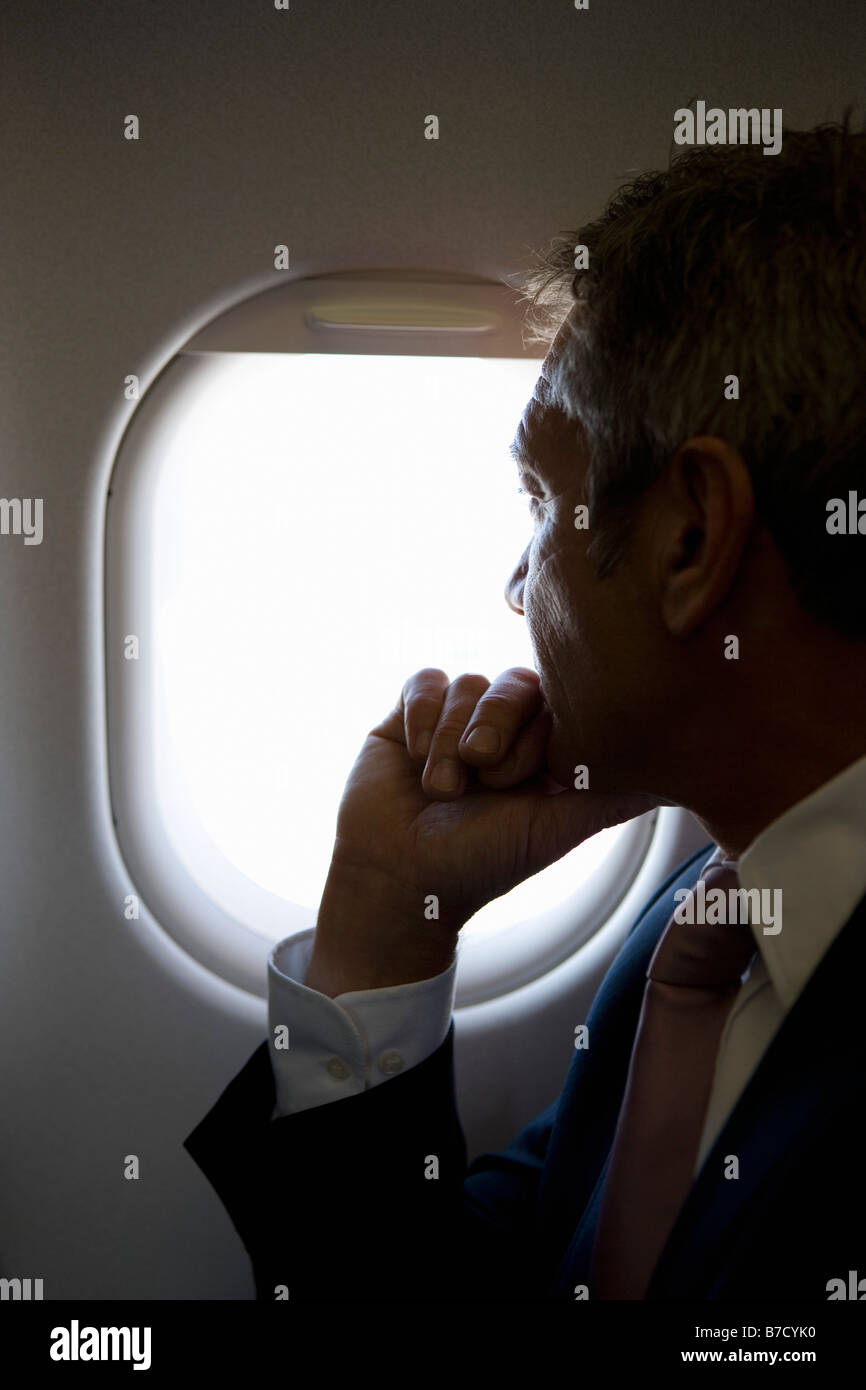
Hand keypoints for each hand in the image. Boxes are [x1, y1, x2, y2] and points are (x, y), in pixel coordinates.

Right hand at [305, 667, 657, 994]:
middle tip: (481, 778)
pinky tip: (416, 760)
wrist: (401, 879)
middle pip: (513, 681)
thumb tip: (677, 778)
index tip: (518, 782)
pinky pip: (425, 680)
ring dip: (450, 740)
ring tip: (442, 790)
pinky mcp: (411, 712)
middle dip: (493, 730)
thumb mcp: (555, 830)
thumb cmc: (482, 863)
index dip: (536, 732)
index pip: (557, 698)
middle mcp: (504, 726)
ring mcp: (457, 716)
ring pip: (466, 682)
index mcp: (544, 748)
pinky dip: (422, 719)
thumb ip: (611, 796)